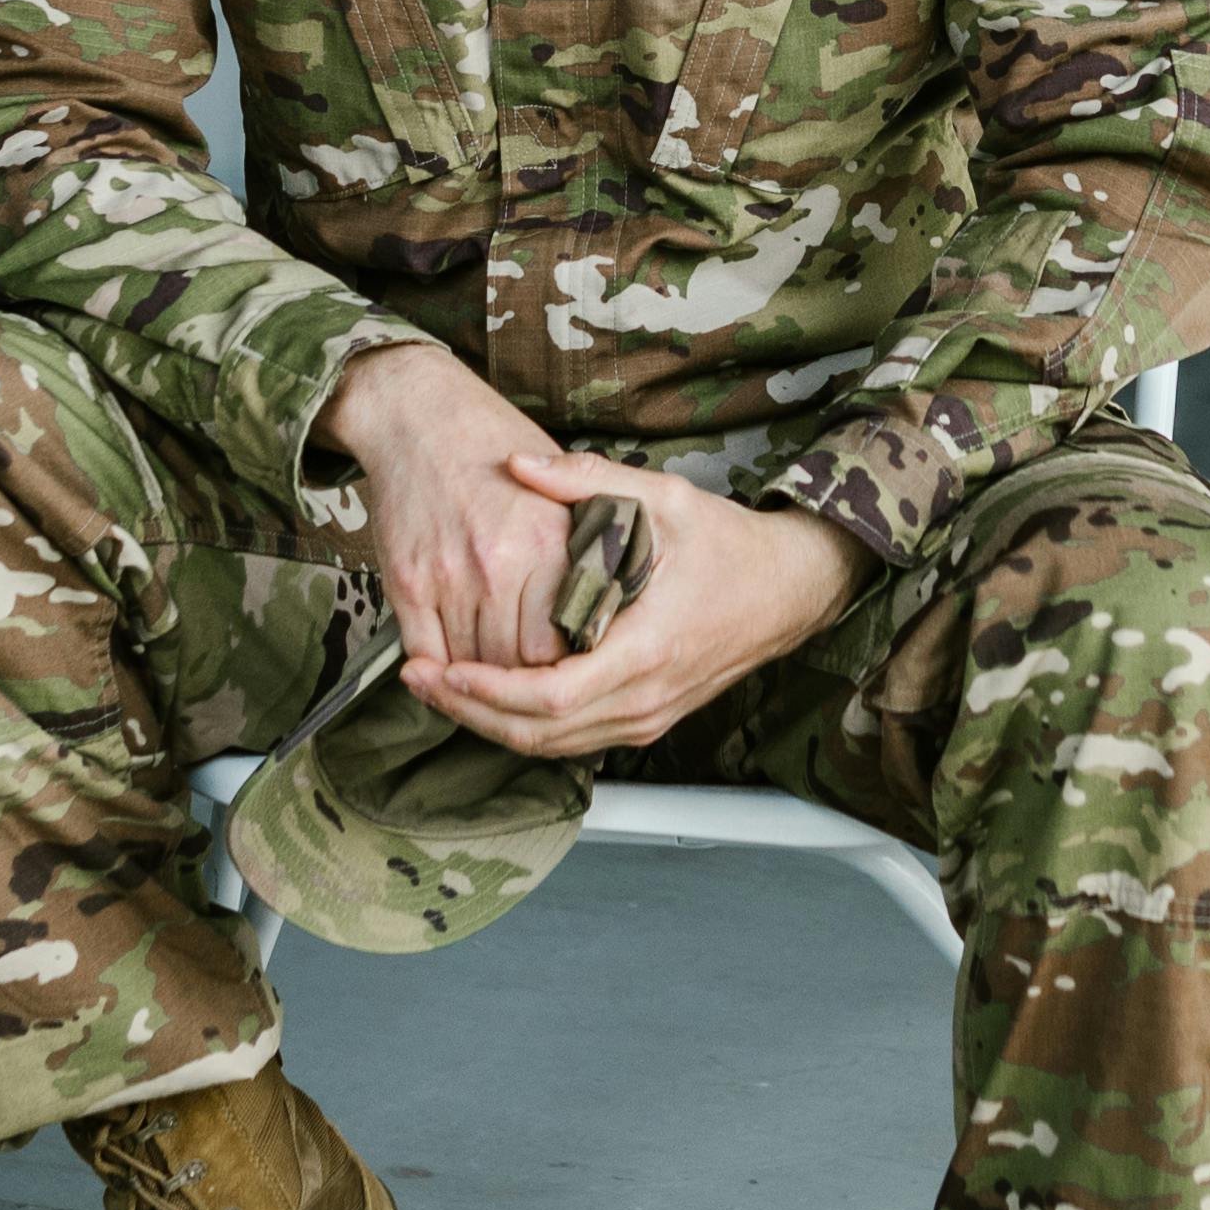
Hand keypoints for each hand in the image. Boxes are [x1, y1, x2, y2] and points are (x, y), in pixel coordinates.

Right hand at [320, 342, 574, 670]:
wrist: (422, 417)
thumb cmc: (495, 450)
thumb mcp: (562, 491)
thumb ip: (586, 552)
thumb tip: (606, 614)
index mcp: (551, 546)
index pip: (565, 645)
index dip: (565, 664)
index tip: (564, 665)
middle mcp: (501, 565)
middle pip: (518, 663)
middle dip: (523, 676)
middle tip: (526, 674)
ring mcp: (450, 576)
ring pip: (471, 665)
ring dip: (480, 673)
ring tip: (491, 665)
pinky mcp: (408, 581)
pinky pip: (425, 652)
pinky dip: (438, 667)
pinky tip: (452, 657)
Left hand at [401, 449, 870, 760]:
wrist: (789, 590)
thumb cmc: (727, 545)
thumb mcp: (661, 497)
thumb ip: (585, 481)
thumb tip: (517, 463)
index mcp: (645, 650)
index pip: (550, 696)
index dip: (487, 691)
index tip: (442, 668)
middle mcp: (646, 698)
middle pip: (540, 734)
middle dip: (471, 711)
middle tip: (420, 680)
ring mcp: (649, 717)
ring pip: (555, 746)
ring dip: (493, 724)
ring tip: (442, 690)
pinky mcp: (649, 720)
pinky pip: (575, 740)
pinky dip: (527, 726)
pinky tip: (492, 697)